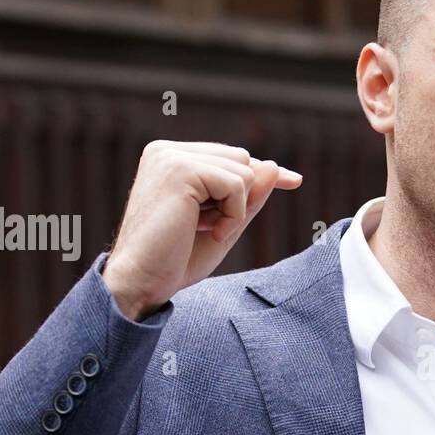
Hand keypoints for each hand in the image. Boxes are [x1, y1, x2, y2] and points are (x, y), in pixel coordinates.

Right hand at [103, 139, 302, 319]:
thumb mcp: (223, 227)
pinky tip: (209, 231)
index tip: (295, 180)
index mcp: (170, 160)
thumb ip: (247, 198)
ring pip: (243, 171)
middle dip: (240, 200)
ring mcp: (171, 157)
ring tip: (204, 231)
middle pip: (242, 160)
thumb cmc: (175, 261)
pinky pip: (237, 185)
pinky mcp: (180, 169)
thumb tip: (273, 166)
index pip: (231, 158)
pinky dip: (233, 215)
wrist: (139, 283)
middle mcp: (167, 151)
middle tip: (207, 229)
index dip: (263, 173)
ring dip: (236, 210)